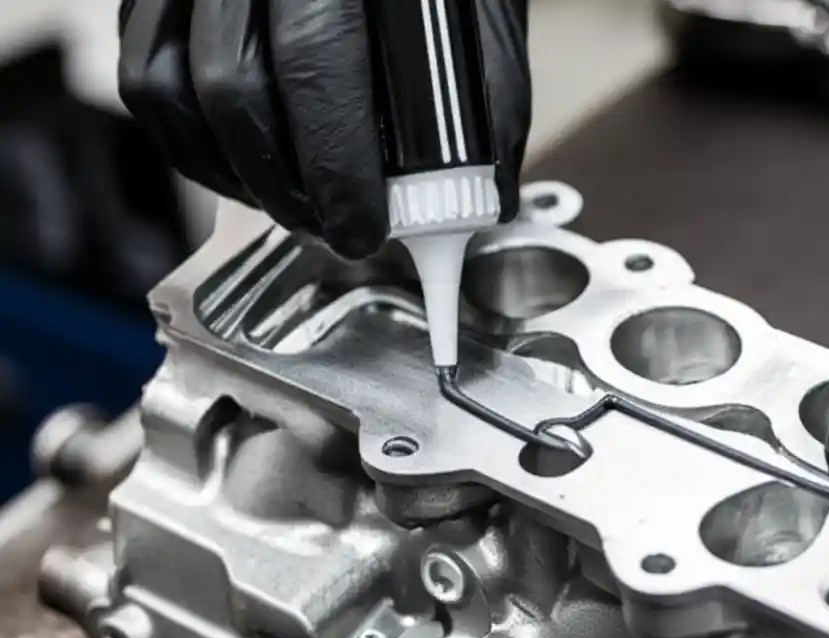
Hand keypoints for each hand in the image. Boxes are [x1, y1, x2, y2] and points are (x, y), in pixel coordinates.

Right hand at [118, 0, 530, 258]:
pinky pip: (147, 74)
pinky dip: (190, 139)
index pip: (318, 66)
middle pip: (234, 89)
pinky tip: (244, 164)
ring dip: (235, 172)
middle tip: (336, 230)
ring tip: (294, 205)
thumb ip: (488, 85)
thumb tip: (485, 192)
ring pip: (177, 89)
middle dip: (287, 187)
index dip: (336, 168)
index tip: (364, 227)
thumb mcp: (480, 1)